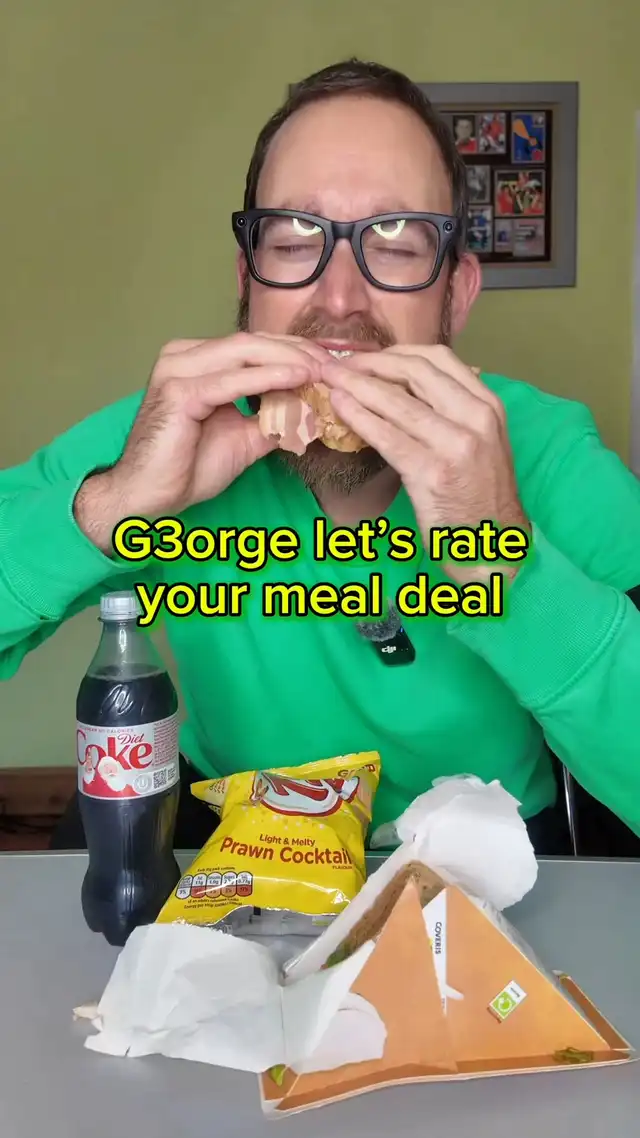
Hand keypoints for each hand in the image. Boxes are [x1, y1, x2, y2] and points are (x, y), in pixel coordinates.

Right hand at [75, 332, 324, 551]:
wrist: (149, 495)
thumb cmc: (188, 468)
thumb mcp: (244, 439)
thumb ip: (274, 419)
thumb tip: (312, 411)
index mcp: (196, 361)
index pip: (253, 346)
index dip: (294, 351)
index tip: (330, 364)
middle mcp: (183, 356)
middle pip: (252, 343)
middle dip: (297, 351)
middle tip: (334, 364)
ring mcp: (178, 369)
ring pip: (245, 353)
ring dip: (288, 360)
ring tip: (322, 370)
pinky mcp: (179, 391)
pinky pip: (232, 380)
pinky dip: (268, 378)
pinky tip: (297, 379)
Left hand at [320, 344, 529, 583]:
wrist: (493, 541)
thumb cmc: (480, 494)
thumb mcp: (480, 442)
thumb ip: (453, 411)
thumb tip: (406, 385)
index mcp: (488, 405)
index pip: (439, 359)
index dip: (396, 353)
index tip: (367, 358)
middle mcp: (476, 418)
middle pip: (415, 372)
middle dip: (371, 364)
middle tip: (339, 365)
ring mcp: (456, 444)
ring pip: (397, 402)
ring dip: (356, 386)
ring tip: (329, 380)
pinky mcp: (432, 472)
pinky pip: (387, 436)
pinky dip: (359, 417)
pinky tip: (339, 408)